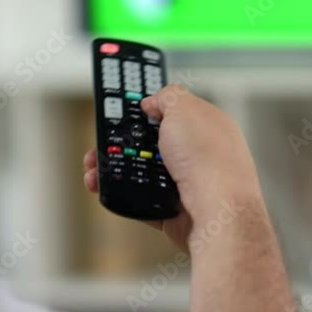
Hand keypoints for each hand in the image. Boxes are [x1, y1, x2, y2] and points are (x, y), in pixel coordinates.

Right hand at [82, 84, 264, 250]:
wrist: (217, 214)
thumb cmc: (209, 161)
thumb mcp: (183, 108)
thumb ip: (167, 97)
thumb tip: (153, 102)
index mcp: (207, 126)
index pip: (175, 112)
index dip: (149, 111)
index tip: (124, 113)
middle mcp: (201, 154)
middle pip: (155, 144)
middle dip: (124, 144)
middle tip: (103, 144)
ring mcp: (188, 184)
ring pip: (144, 173)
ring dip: (116, 170)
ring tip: (94, 169)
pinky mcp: (175, 210)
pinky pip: (141, 200)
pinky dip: (122, 195)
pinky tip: (106, 188)